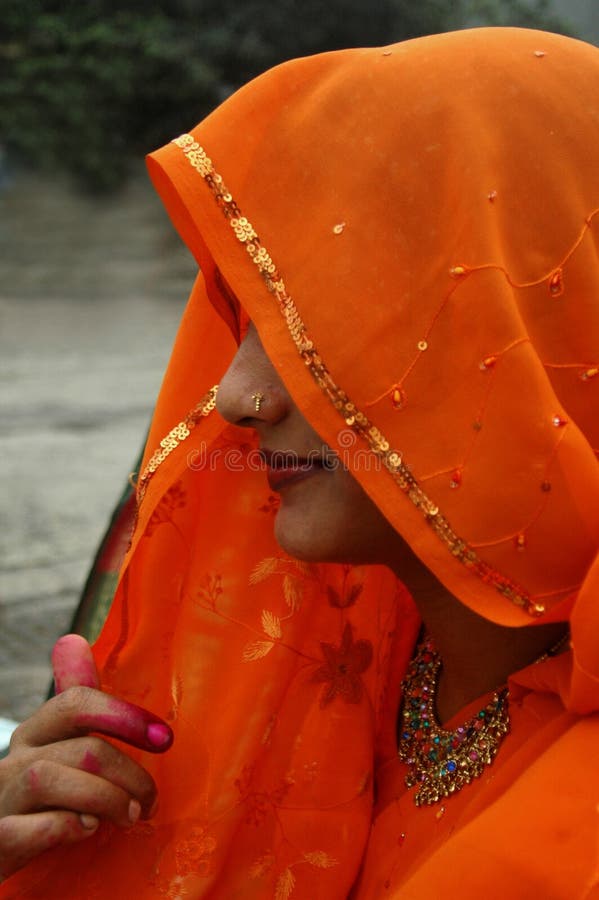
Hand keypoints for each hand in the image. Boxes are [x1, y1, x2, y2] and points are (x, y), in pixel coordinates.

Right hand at [0, 635, 172, 878]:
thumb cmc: (42, 796)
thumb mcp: (58, 745)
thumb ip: (77, 702)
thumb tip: (73, 640)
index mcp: (37, 732)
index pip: (78, 702)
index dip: (124, 716)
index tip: (164, 738)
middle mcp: (16, 759)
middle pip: (82, 748)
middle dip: (128, 775)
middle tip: (148, 801)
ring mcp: (3, 799)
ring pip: (51, 778)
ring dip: (104, 800)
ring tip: (128, 817)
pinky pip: (28, 828)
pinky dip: (64, 828)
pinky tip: (86, 831)